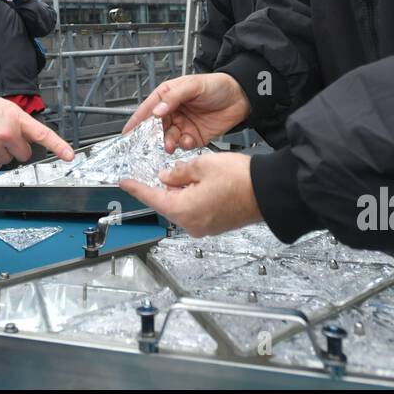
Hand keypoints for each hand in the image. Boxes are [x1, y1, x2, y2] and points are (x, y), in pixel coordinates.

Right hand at [0, 75, 73, 170]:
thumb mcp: (5, 107)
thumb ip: (20, 124)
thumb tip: (29, 139)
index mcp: (16, 119)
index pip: (43, 134)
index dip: (58, 147)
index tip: (69, 156)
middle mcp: (7, 134)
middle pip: (24, 154)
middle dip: (17, 148)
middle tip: (2, 136)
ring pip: (8, 161)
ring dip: (2, 153)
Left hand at [119, 153, 261, 236]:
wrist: (268, 192)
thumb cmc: (240, 179)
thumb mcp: (202, 165)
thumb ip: (178, 172)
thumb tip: (166, 176)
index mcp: (183, 209)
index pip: (151, 198)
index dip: (136, 188)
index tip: (125, 182)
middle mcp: (192, 224)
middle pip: (167, 203)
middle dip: (166, 186)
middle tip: (169, 169)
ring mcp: (204, 227)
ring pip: (182, 206)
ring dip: (182, 191)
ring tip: (194, 172)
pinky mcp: (215, 226)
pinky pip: (196, 211)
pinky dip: (194, 198)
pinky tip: (203, 183)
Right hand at [123, 73, 250, 152]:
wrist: (241, 98)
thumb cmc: (217, 85)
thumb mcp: (193, 85)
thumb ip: (173, 98)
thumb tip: (157, 112)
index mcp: (168, 96)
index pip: (148, 109)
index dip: (137, 120)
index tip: (127, 132)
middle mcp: (173, 111)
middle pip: (156, 127)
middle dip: (153, 136)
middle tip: (155, 141)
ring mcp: (183, 125)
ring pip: (168, 138)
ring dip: (168, 142)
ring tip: (172, 143)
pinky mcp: (194, 137)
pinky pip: (183, 145)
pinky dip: (183, 145)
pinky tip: (189, 141)